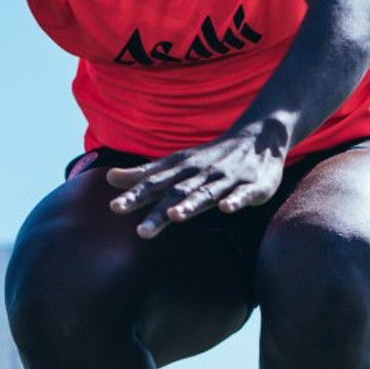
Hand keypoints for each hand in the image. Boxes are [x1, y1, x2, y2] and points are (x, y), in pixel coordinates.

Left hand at [104, 126, 287, 238]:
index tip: (115, 208)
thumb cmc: (211, 157)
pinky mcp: (252, 186)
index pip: (155, 183)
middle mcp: (201, 173)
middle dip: (159, 210)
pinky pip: (243, 194)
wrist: (260, 137)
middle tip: (141, 231)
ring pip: (207, 193)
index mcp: (182, 169)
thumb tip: (109, 178)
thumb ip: (145, 174)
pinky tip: (227, 208)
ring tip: (176, 216)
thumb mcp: (176, 162)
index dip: (136, 195)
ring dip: (191, 204)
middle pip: (177, 192)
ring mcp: (227, 179)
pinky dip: (235, 200)